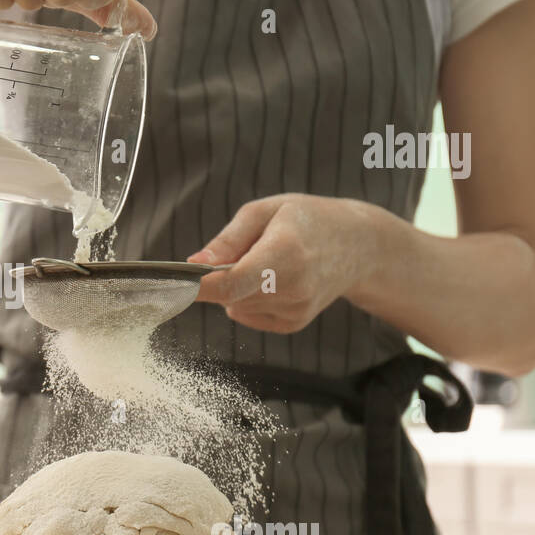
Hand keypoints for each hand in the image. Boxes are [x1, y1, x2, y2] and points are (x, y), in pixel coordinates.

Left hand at [187, 195, 385, 333]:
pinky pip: (248, 316)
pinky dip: (249, 299)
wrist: (357, 245)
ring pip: (236, 306)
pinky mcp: (294, 323)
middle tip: (242, 251)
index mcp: (285, 252)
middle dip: (219, 277)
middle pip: (229, 295)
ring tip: (267, 261)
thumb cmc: (306, 219)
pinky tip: (273, 279)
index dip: (199, 286)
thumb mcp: (265, 212)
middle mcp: (294, 286)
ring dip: (237, 287)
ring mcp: (296, 309)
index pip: (231, 282)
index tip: (176, 282)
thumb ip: (227, 240)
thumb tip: (193, 265)